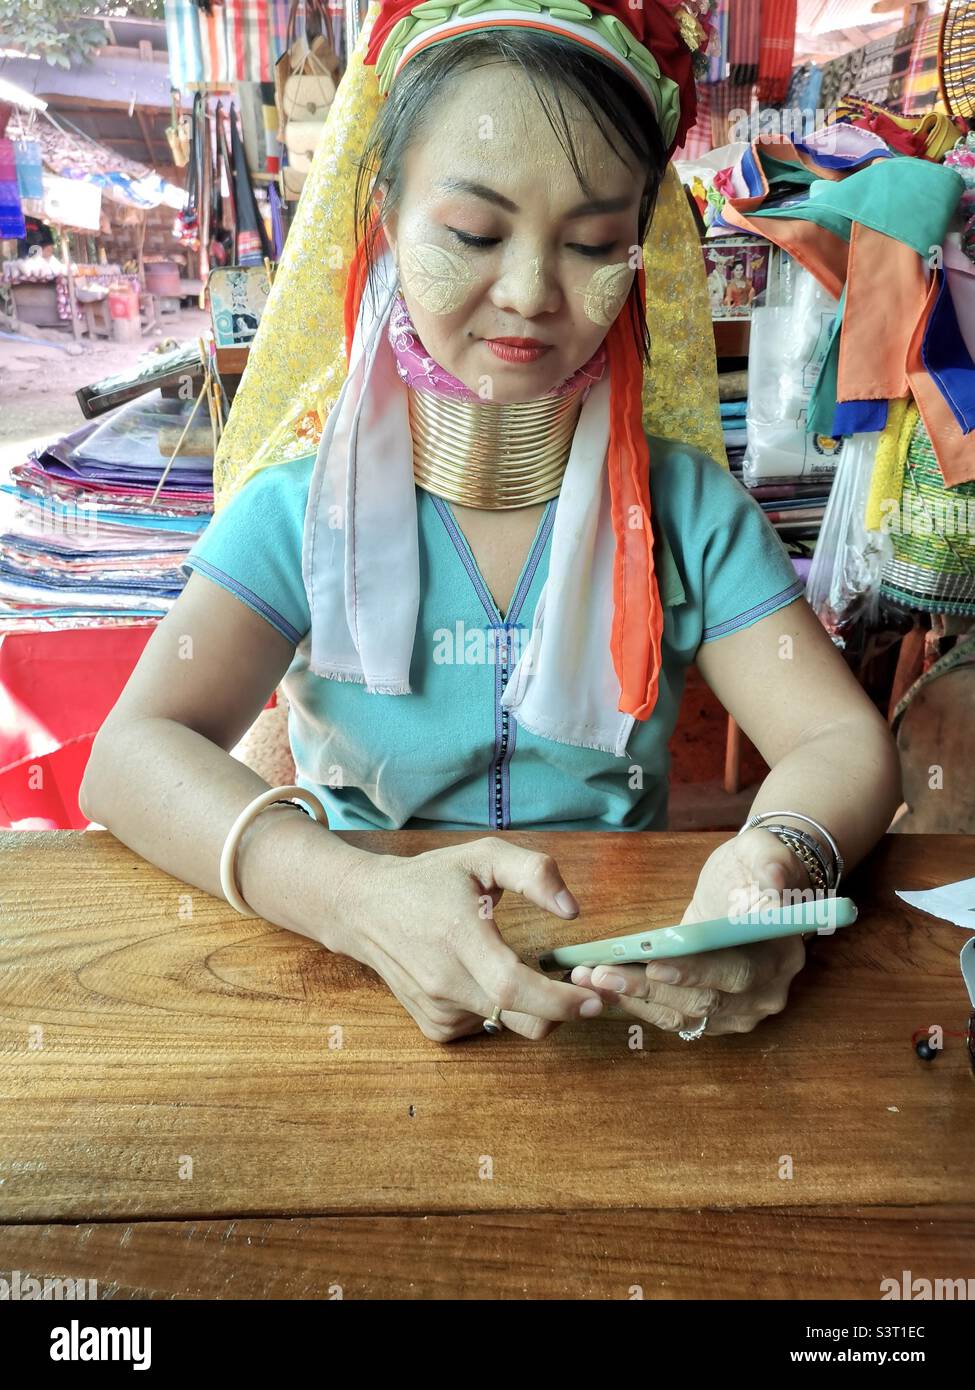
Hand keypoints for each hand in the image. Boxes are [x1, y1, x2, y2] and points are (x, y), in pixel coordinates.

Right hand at [328, 837, 604, 1042]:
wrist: (365, 908)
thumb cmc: (429, 879)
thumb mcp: (482, 856)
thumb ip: (533, 873)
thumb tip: (572, 910)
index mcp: (459, 937)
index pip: (514, 986)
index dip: (561, 1001)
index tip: (596, 999)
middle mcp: (445, 982)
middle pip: (521, 1019)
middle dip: (565, 1011)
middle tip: (588, 988)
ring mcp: (437, 1009)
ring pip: (508, 1023)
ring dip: (530, 1004)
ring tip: (518, 963)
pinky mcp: (434, 1026)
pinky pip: (486, 1026)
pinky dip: (500, 1008)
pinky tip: (483, 976)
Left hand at [568, 829, 810, 1035]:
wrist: (751, 887)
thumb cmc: (754, 868)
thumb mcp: (764, 854)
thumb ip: (771, 866)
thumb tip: (774, 883)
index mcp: (781, 956)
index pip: (738, 972)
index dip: (697, 972)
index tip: (656, 964)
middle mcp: (765, 992)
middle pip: (705, 1001)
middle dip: (649, 988)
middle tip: (602, 973)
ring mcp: (740, 1010)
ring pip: (685, 1014)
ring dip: (635, 998)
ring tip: (591, 978)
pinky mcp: (713, 1015)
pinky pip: (675, 1017)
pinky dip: (638, 1003)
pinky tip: (603, 986)